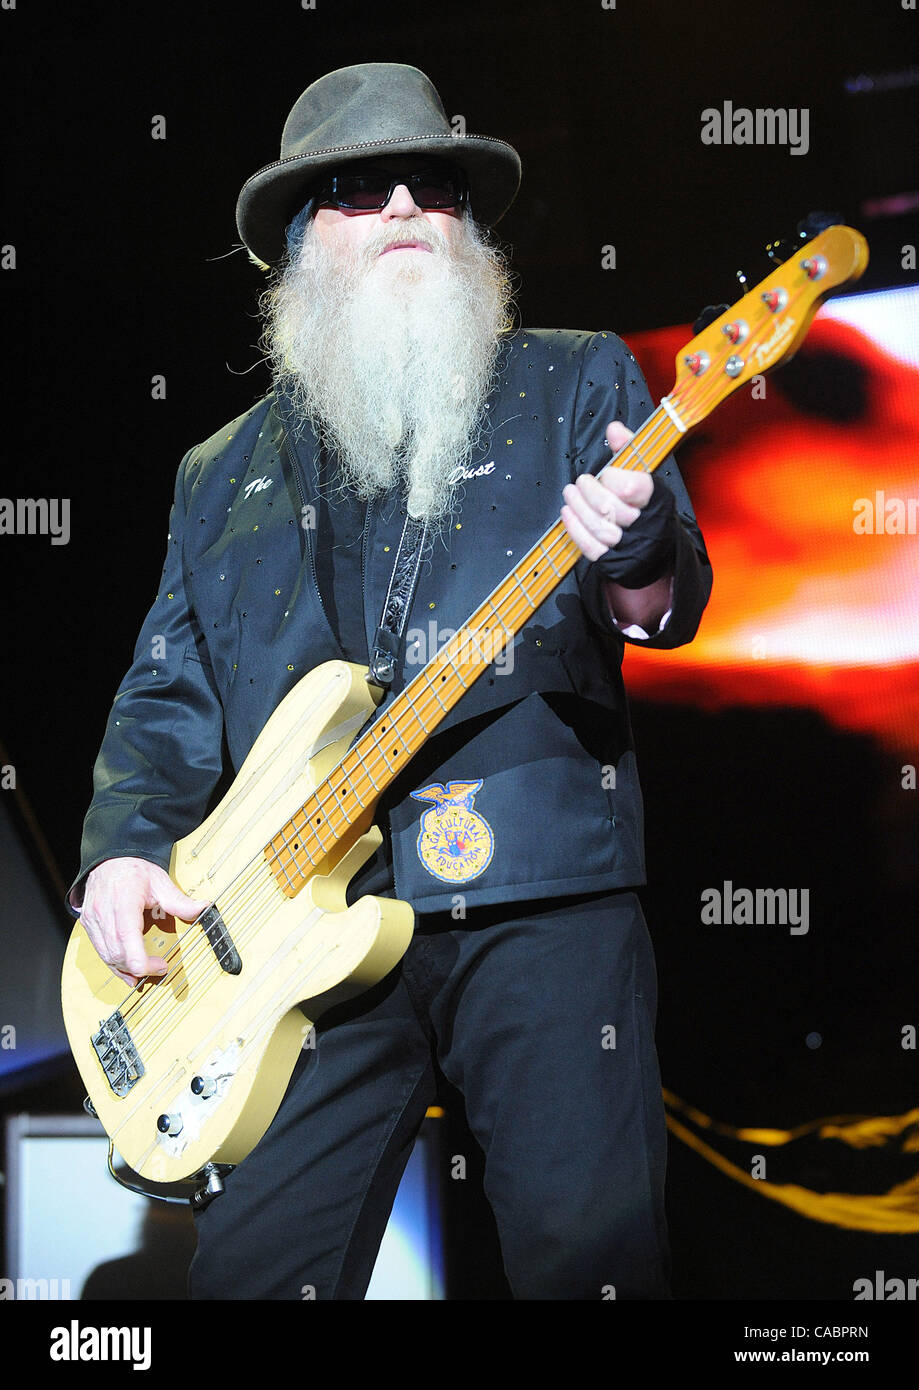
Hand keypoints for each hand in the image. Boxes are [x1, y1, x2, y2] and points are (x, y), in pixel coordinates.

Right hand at [77, 856, 209, 986]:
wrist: (109, 860)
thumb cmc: (134, 870)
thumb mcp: (160, 882)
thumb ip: (180, 901)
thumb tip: (203, 908)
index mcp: (124, 902)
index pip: (127, 939)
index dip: (142, 962)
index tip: (161, 965)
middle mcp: (104, 913)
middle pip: (118, 953)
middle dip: (140, 968)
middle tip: (160, 967)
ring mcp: (94, 921)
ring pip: (108, 956)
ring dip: (127, 969)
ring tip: (147, 971)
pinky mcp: (90, 926)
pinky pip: (100, 952)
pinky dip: (115, 965)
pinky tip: (128, 973)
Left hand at [561, 421, 676, 585]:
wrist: (656, 546)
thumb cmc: (647, 505)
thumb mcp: (644, 475)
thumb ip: (628, 451)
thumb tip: (614, 428)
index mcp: (655, 500)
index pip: (632, 487)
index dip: (614, 479)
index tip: (606, 473)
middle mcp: (644, 524)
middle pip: (611, 508)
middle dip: (590, 492)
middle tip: (581, 482)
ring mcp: (628, 544)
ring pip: (599, 527)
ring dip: (579, 508)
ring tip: (570, 493)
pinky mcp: (613, 559)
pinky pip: (591, 547)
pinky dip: (575, 529)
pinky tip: (567, 513)